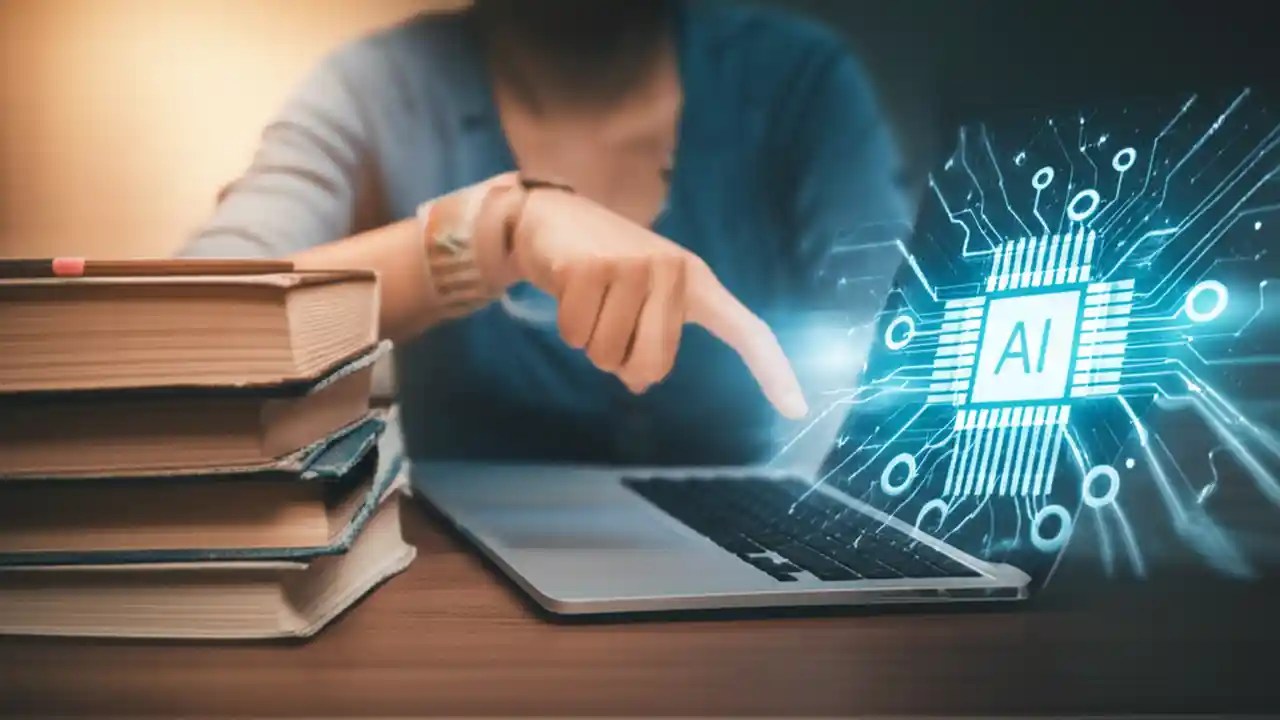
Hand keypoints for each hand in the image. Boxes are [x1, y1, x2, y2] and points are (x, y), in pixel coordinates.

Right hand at [472, 176, 807, 418]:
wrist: (553, 218)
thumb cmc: (604, 265)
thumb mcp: (640, 300)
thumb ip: (651, 341)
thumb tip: (640, 382)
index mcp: (696, 282)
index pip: (746, 330)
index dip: (772, 370)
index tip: (796, 410)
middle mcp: (673, 270)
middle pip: (651, 365)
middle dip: (620, 362)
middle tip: (608, 327)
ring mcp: (634, 265)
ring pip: (606, 354)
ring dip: (588, 341)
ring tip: (588, 302)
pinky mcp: (592, 267)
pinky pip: (577, 335)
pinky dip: (567, 326)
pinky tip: (568, 291)